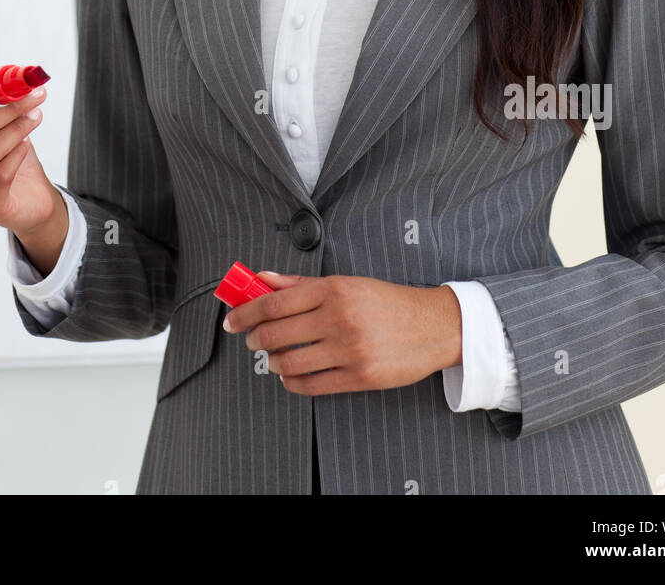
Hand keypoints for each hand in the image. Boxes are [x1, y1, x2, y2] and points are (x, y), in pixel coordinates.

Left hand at [222, 272, 462, 395]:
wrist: (433, 326)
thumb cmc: (388, 302)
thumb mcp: (347, 283)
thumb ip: (302, 284)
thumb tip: (264, 279)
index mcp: (334, 289)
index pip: (274, 301)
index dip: (245, 312)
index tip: (231, 319)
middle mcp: (339, 318)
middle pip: (275, 333)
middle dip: (253, 338)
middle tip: (250, 339)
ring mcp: (349, 349)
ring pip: (288, 362)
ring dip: (272, 362)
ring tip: (274, 357)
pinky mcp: (359, 376)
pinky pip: (310, 385)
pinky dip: (291, 382)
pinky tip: (291, 374)